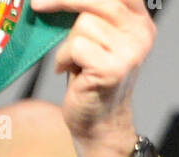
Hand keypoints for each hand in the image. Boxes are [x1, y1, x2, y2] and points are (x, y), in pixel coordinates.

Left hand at [31, 0, 154, 156]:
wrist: (99, 122)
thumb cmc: (92, 75)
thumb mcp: (96, 32)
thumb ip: (90, 7)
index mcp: (140, 19)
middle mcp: (141, 33)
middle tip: (38, 5)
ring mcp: (130, 53)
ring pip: (84, 23)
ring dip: (68, 42)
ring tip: (75, 60)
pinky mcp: (113, 69)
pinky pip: (76, 46)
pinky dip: (65, 58)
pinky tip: (71, 71)